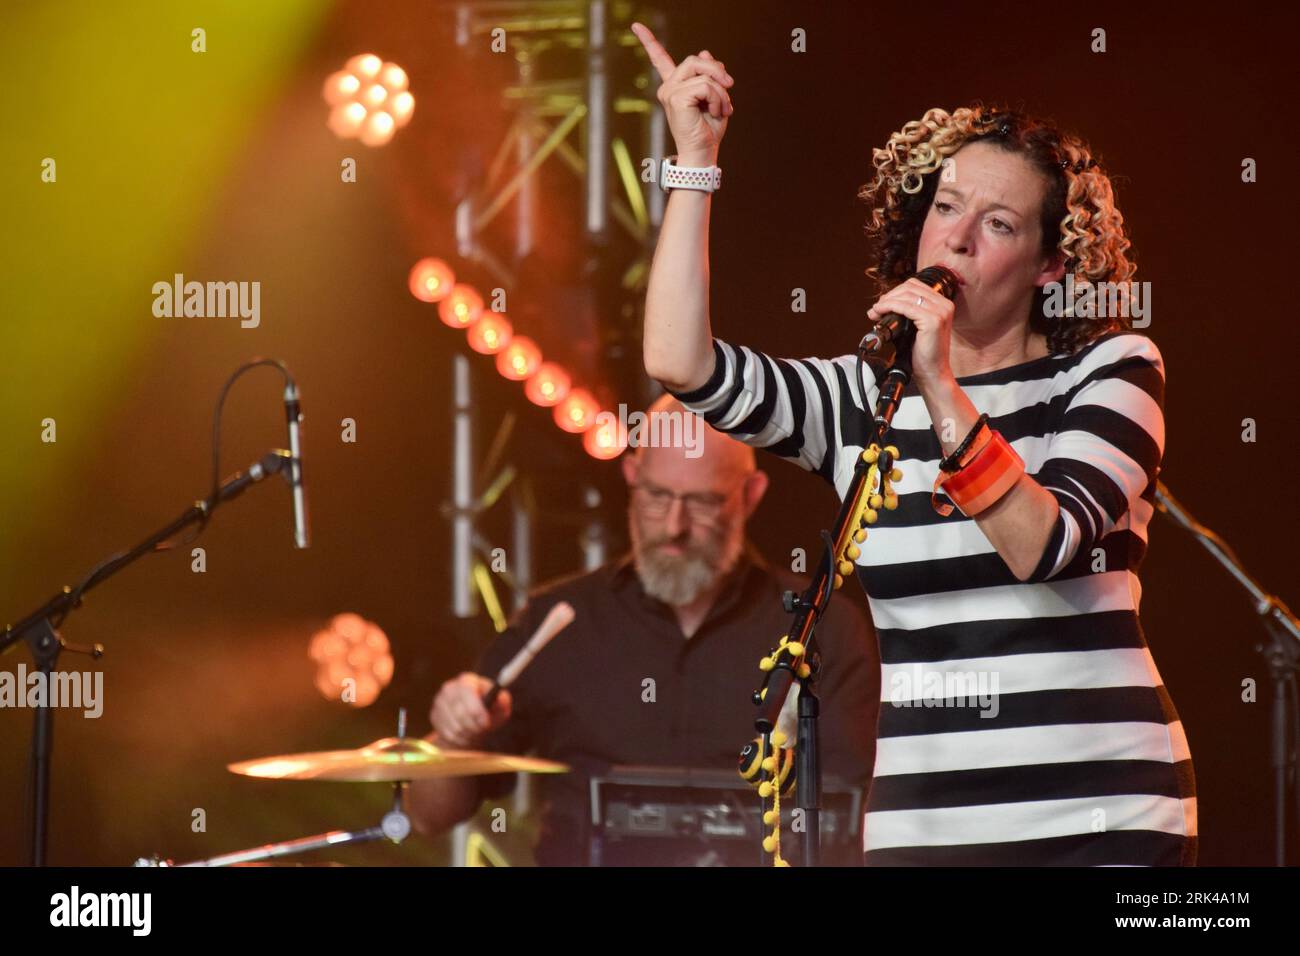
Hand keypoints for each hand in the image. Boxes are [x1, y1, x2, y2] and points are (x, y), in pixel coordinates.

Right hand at [429, 672, 511, 749]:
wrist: (472, 720)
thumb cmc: (489, 710)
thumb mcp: (500, 705)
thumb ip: (502, 701)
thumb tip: (500, 699)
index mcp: (467, 680)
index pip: (467, 692)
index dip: (476, 710)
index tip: (486, 723)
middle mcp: (450, 688)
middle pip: (459, 712)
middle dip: (474, 725)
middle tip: (483, 729)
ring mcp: (439, 702)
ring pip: (454, 726)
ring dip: (468, 734)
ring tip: (476, 732)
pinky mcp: (434, 716)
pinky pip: (447, 734)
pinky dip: (459, 739)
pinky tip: (466, 735)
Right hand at [631, 21, 732, 162]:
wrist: (703, 153)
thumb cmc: (708, 130)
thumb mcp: (714, 97)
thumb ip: (710, 76)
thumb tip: (705, 52)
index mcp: (675, 87)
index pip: (660, 59)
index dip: (648, 41)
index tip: (636, 25)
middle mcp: (668, 87)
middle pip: (695, 59)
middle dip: (717, 71)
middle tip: (730, 86)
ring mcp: (669, 92)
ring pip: (703, 73)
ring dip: (720, 90)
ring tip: (723, 108)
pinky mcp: (675, 99)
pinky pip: (705, 85)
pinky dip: (717, 97)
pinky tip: (715, 111)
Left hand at [865, 278, 956, 389]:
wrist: (933, 372)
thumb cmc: (923, 353)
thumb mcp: (914, 326)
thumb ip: (905, 312)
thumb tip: (883, 302)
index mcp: (942, 304)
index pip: (915, 286)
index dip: (895, 292)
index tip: (882, 304)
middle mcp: (945, 305)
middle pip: (910, 287)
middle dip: (889, 296)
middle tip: (876, 309)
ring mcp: (941, 312)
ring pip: (906, 295)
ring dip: (886, 302)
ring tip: (875, 312)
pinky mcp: (933, 320)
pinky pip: (906, 307)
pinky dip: (890, 307)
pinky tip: (881, 313)